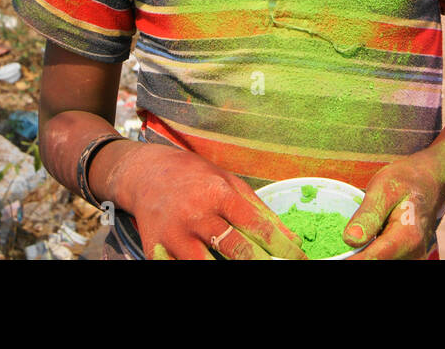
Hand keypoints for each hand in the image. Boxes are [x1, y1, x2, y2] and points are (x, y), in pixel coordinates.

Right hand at [112, 144, 307, 260]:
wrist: (146, 174)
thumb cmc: (195, 177)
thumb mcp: (229, 183)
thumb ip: (259, 211)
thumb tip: (291, 239)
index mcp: (217, 194)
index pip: (256, 225)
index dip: (282, 246)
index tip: (298, 258)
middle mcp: (195, 215)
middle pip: (236, 250)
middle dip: (260, 264)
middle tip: (276, 268)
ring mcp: (173, 236)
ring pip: (206, 267)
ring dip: (228, 269)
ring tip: (246, 267)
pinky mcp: (155, 251)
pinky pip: (177, 270)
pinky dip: (195, 270)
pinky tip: (209, 266)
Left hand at [343, 157, 443, 259]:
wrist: (428, 184)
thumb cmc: (405, 182)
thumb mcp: (384, 188)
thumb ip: (368, 215)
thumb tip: (349, 240)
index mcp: (408, 237)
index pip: (372, 259)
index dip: (351, 259)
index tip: (333, 256)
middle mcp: (415, 255)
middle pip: (376, 264)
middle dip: (355, 256)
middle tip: (339, 248)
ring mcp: (414, 260)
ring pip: (380, 263)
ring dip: (364, 255)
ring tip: (353, 242)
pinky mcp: (408, 260)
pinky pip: (385, 260)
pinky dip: (372, 254)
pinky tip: (365, 244)